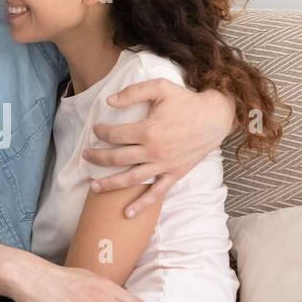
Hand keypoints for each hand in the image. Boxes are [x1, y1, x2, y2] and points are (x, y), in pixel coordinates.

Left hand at [85, 79, 234, 217]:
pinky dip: (142, 204)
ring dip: (110, 184)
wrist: (214, 117)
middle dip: (97, 157)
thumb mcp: (160, 88)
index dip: (101, 132)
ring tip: (94, 186)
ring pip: (131, 179)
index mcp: (148, 130)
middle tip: (86, 156)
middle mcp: (153, 151)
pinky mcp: (174, 174)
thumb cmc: (186, 101)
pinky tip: (128, 213)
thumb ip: (133, 92)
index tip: (96, 130)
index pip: (115, 135)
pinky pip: (156, 193)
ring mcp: (163, 165)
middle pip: (117, 158)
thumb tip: (109, 101)